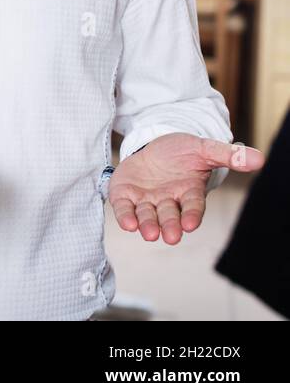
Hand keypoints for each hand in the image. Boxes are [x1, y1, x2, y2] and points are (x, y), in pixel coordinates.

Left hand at [109, 134, 263, 243]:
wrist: (153, 145)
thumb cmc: (182, 151)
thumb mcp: (204, 148)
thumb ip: (227, 155)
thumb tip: (259, 158)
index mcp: (189, 192)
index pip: (193, 206)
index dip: (192, 215)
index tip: (190, 224)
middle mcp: (168, 201)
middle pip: (170, 216)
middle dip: (170, 226)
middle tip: (170, 237)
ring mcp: (146, 199)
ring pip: (147, 216)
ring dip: (148, 225)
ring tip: (149, 234)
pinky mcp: (125, 195)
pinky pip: (125, 208)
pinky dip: (125, 216)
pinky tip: (127, 224)